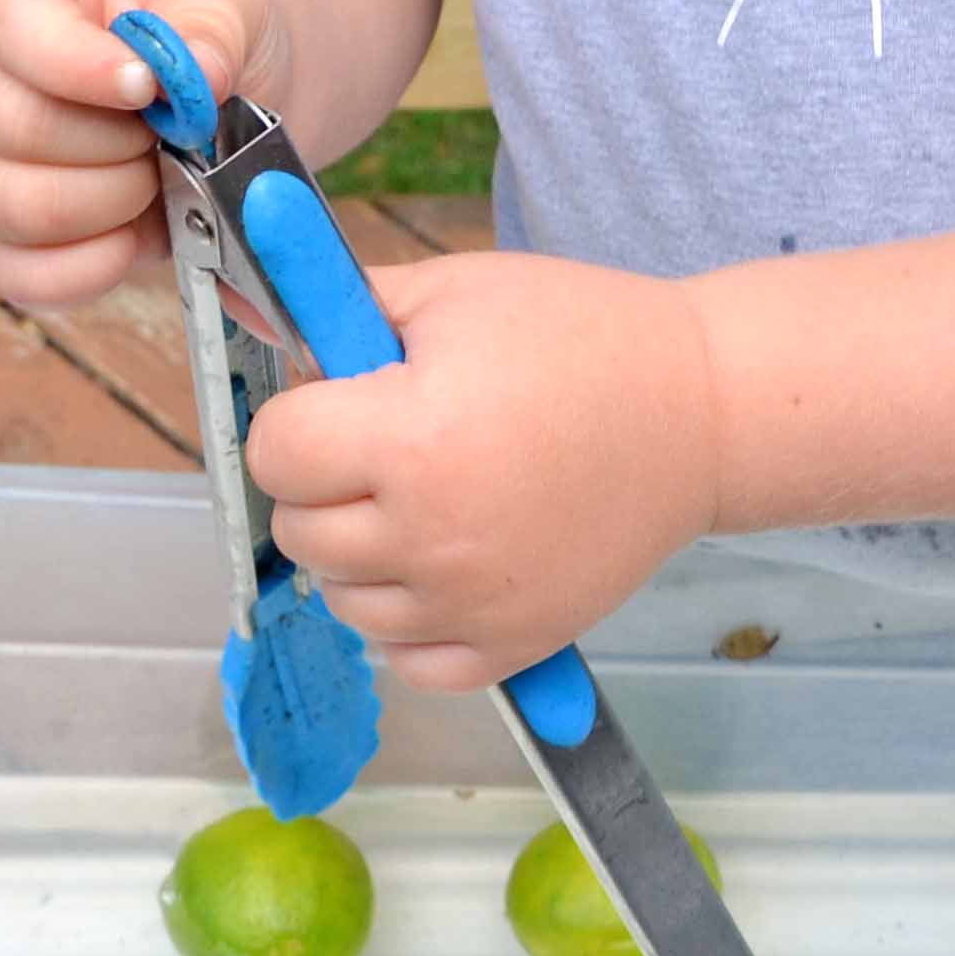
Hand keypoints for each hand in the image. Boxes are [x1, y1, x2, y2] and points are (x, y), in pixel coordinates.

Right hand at [0, 0, 287, 305]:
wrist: (201, 62)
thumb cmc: (189, 12)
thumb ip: (212, 30)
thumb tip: (200, 82)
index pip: (8, 22)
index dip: (79, 64)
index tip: (146, 86)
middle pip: (11, 128)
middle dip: (115, 143)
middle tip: (166, 128)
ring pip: (14, 208)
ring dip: (112, 202)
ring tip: (157, 168)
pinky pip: (24, 276)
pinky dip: (95, 267)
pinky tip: (138, 231)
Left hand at [248, 252, 725, 686]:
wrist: (702, 413)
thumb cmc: (582, 337)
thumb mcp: (458, 291)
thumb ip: (343, 307)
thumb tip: (252, 305)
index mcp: (411, 436)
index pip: (274, 453)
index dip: (299, 420)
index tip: (341, 404)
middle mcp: (433, 533)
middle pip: (300, 532)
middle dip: (324, 486)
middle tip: (386, 450)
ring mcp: (473, 601)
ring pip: (345, 602)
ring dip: (363, 558)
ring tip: (424, 504)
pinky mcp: (516, 645)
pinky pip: (410, 663)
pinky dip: (410, 626)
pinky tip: (443, 569)